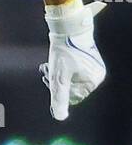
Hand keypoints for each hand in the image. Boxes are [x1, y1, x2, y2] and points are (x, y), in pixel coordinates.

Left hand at [41, 0, 106, 120]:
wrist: (68, 27)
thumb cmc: (63, 51)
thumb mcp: (58, 77)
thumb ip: (59, 98)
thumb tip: (59, 117)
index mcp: (93, 81)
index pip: (72, 98)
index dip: (58, 90)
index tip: (48, 78)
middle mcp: (96, 76)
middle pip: (71, 89)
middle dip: (56, 81)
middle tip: (46, 70)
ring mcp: (92, 67)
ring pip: (70, 80)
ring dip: (56, 75)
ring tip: (48, 65)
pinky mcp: (87, 60)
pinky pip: (73, 71)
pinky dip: (62, 68)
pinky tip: (55, 61)